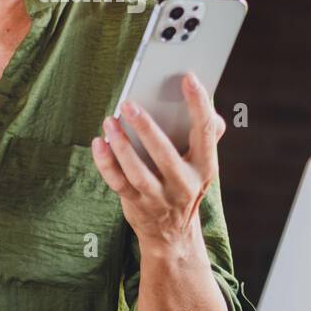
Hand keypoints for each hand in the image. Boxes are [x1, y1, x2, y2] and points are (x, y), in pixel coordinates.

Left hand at [91, 71, 225, 251]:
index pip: (205, 132)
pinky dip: (105, 163)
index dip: (199, 104)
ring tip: (109, 121)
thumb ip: (207, 135)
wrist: (173, 233)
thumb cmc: (185, 182)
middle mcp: (184, 185)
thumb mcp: (202, 164)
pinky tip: (98, 143)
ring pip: (137, 172)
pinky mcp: (136, 204)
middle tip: (129, 103)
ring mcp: (159, 198)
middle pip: (165, 154)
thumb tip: (211, 111)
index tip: (188, 77)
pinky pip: (117, 182)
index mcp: (205, 167)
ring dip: (121, 145)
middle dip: (146, 128)